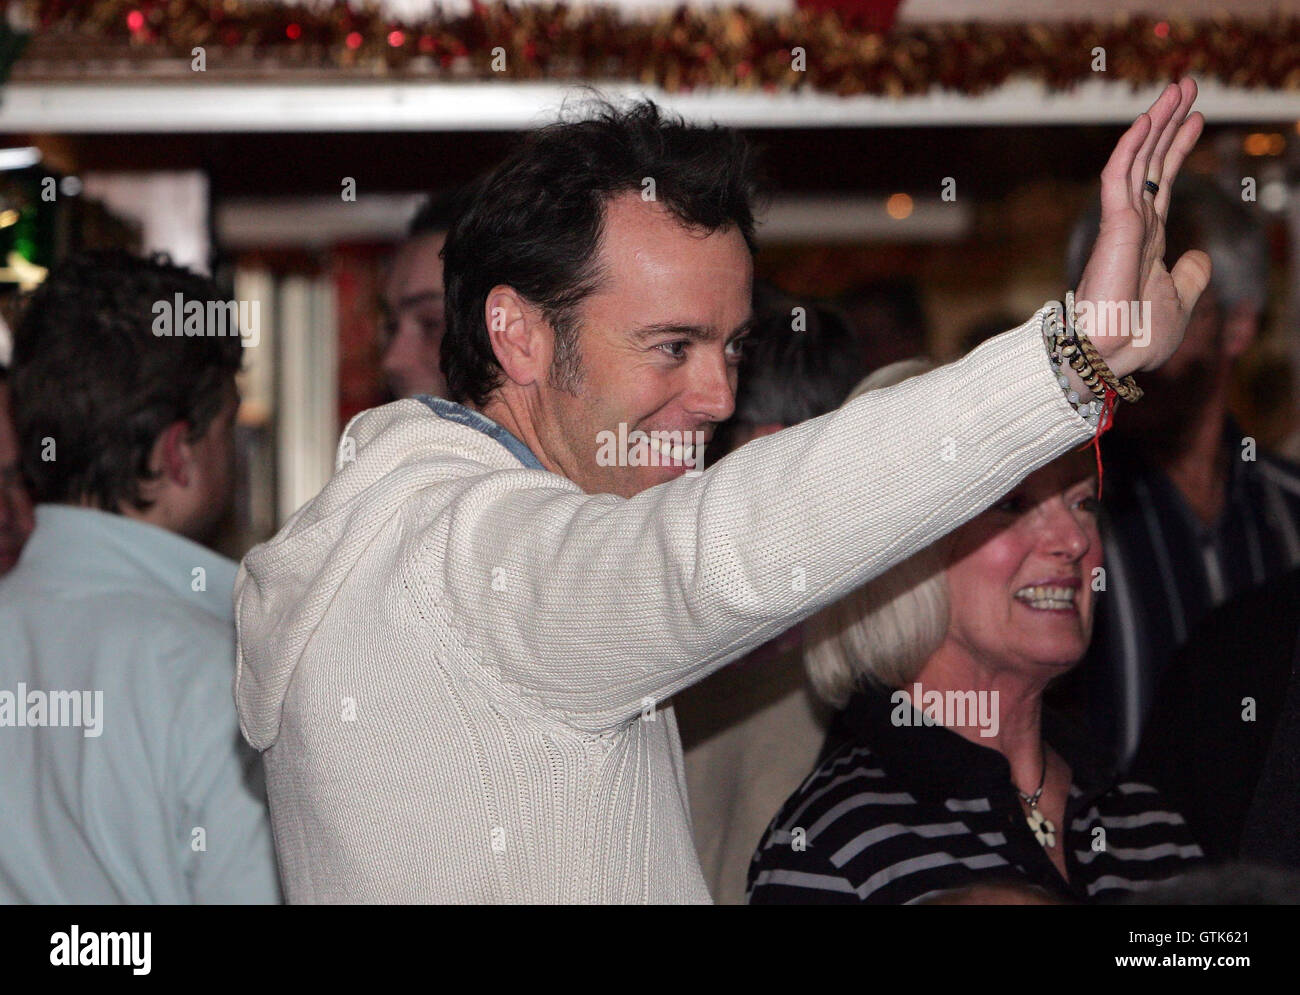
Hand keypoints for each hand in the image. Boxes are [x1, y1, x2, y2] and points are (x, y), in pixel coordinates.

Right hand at [1073, 78, 1211, 378]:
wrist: (1113, 355)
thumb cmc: (1138, 337)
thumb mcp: (1180, 302)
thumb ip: (1190, 276)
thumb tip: (1199, 255)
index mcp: (1147, 242)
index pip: (1164, 184)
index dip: (1179, 149)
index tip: (1196, 120)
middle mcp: (1135, 226)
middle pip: (1154, 162)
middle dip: (1170, 123)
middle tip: (1186, 86)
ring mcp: (1123, 224)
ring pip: (1139, 161)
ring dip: (1157, 122)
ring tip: (1177, 88)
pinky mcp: (1115, 225)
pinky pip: (1121, 177)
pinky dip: (1132, 147)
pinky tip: (1145, 120)